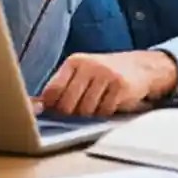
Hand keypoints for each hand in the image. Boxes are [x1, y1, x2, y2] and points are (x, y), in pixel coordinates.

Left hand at [39, 51, 177, 116]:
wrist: (141, 67)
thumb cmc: (105, 74)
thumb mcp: (82, 74)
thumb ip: (61, 88)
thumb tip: (36, 107)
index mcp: (74, 62)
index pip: (52, 91)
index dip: (51, 108)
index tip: (56, 113)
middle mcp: (88, 65)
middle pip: (67, 105)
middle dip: (72, 115)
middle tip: (81, 112)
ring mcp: (105, 74)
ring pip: (86, 111)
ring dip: (91, 115)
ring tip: (98, 105)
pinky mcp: (120, 85)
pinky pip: (105, 111)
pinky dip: (106, 114)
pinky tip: (111, 104)